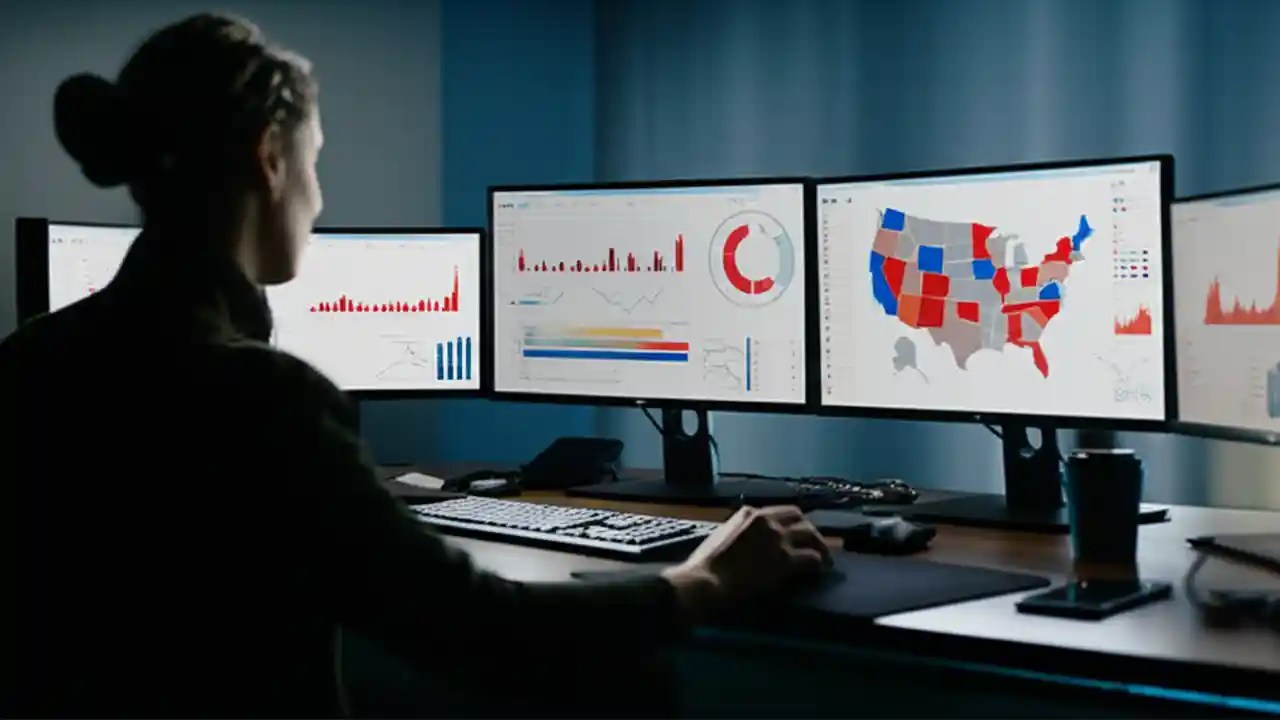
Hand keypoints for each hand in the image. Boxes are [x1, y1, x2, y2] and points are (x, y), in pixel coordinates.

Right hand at [661, 505, 829, 620]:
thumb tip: (746, 539)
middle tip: (814, 545)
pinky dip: (819, 564)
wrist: (705, 581)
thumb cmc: (704, 565)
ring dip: (820, 546)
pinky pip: (812, 558)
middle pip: (800, 517)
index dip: (792, 523)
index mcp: (748, 513)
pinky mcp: (785, 560)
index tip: (796, 535)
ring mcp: (777, 539)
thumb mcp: (721, 536)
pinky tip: (819, 572)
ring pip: (811, 534)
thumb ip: (738, 531)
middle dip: (809, 530)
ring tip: (823, 560)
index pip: (779, 511)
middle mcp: (766, 520)